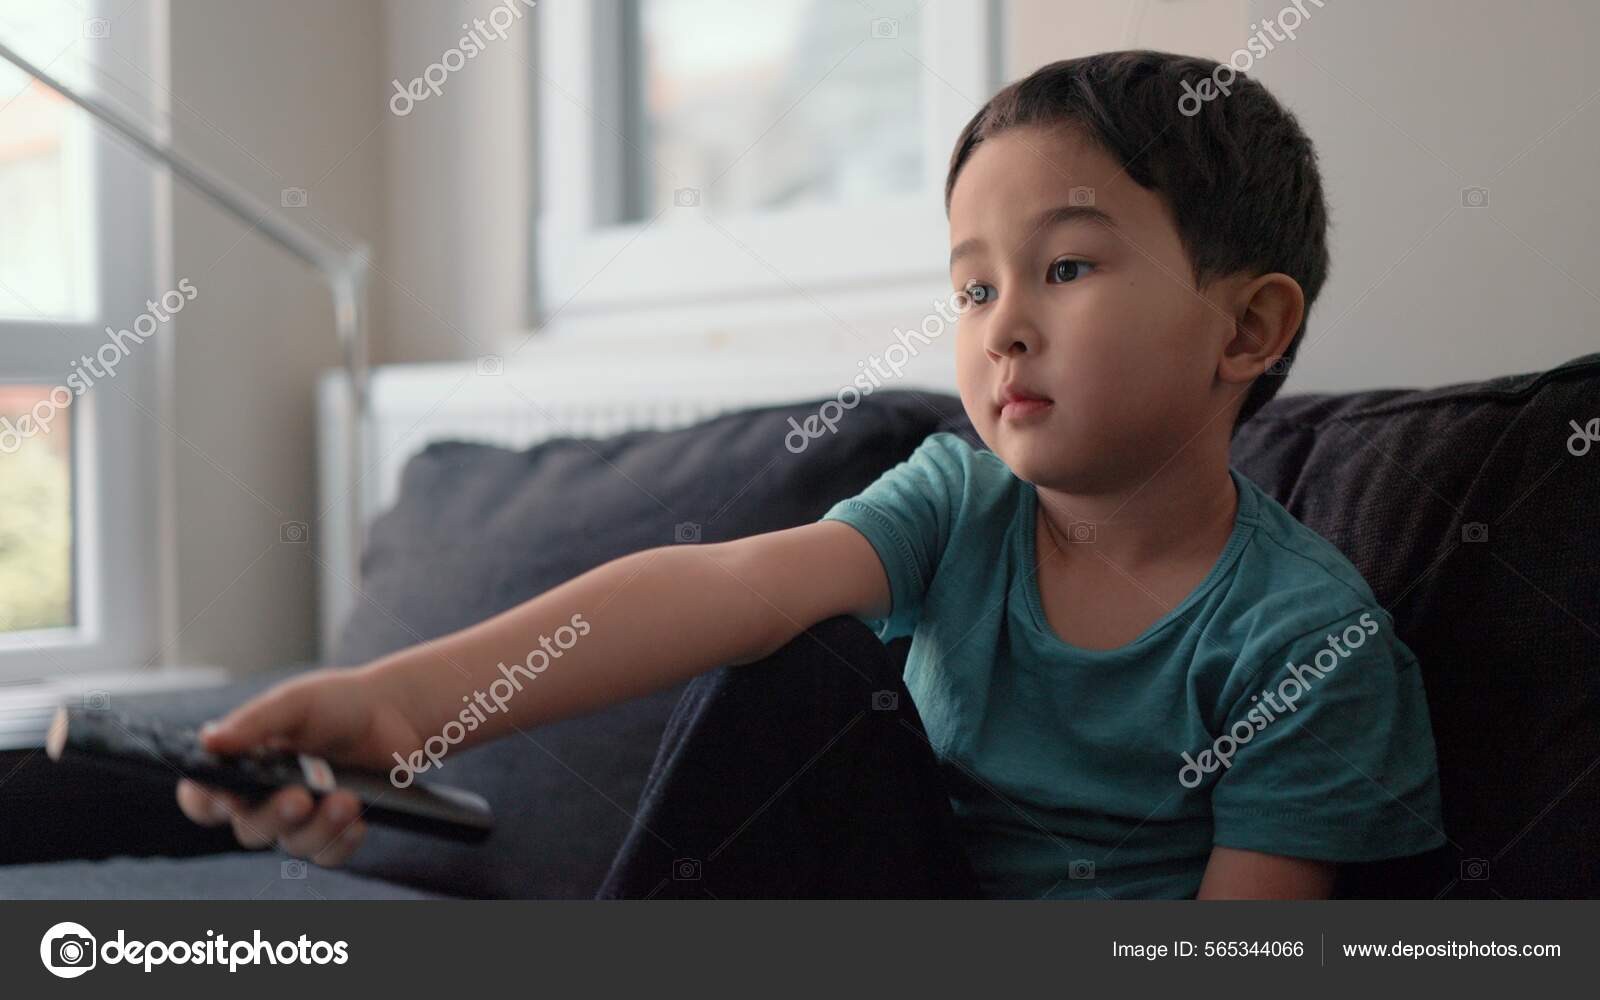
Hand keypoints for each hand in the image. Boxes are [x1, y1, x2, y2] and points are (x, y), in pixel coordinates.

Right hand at [175, 665, 424, 867]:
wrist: (394, 711)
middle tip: (299, 798)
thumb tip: (208, 741)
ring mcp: (303, 817)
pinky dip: (342, 841)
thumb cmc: (335, 703)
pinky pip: (329, 853)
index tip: (226, 797)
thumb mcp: (296, 702)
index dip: (206, 802)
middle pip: (250, 828)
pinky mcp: (337, 830)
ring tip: (346, 799)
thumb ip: (255, 722)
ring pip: (294, 844)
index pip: (205, 798)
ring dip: (318, 826)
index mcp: (245, 767)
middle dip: (273, 816)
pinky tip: (357, 822)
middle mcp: (267, 798)